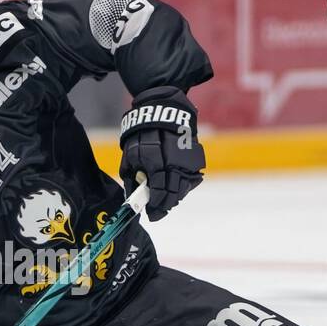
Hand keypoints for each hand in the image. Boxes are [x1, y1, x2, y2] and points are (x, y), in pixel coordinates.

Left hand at [119, 85, 204, 221]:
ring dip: (173, 197)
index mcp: (158, 166)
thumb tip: (133, 196)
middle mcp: (176, 167)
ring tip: (164, 199)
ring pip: (183, 189)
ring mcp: (188, 164)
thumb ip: (132, 177)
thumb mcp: (130, 155)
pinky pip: (190, 180)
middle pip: (173, 196)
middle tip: (156, 211)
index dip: (154, 208)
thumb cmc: (142, 133)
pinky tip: (173, 186)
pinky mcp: (196, 160)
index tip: (149, 214)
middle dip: (164, 206)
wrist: (165, 111)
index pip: (158, 196)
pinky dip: (181, 186)